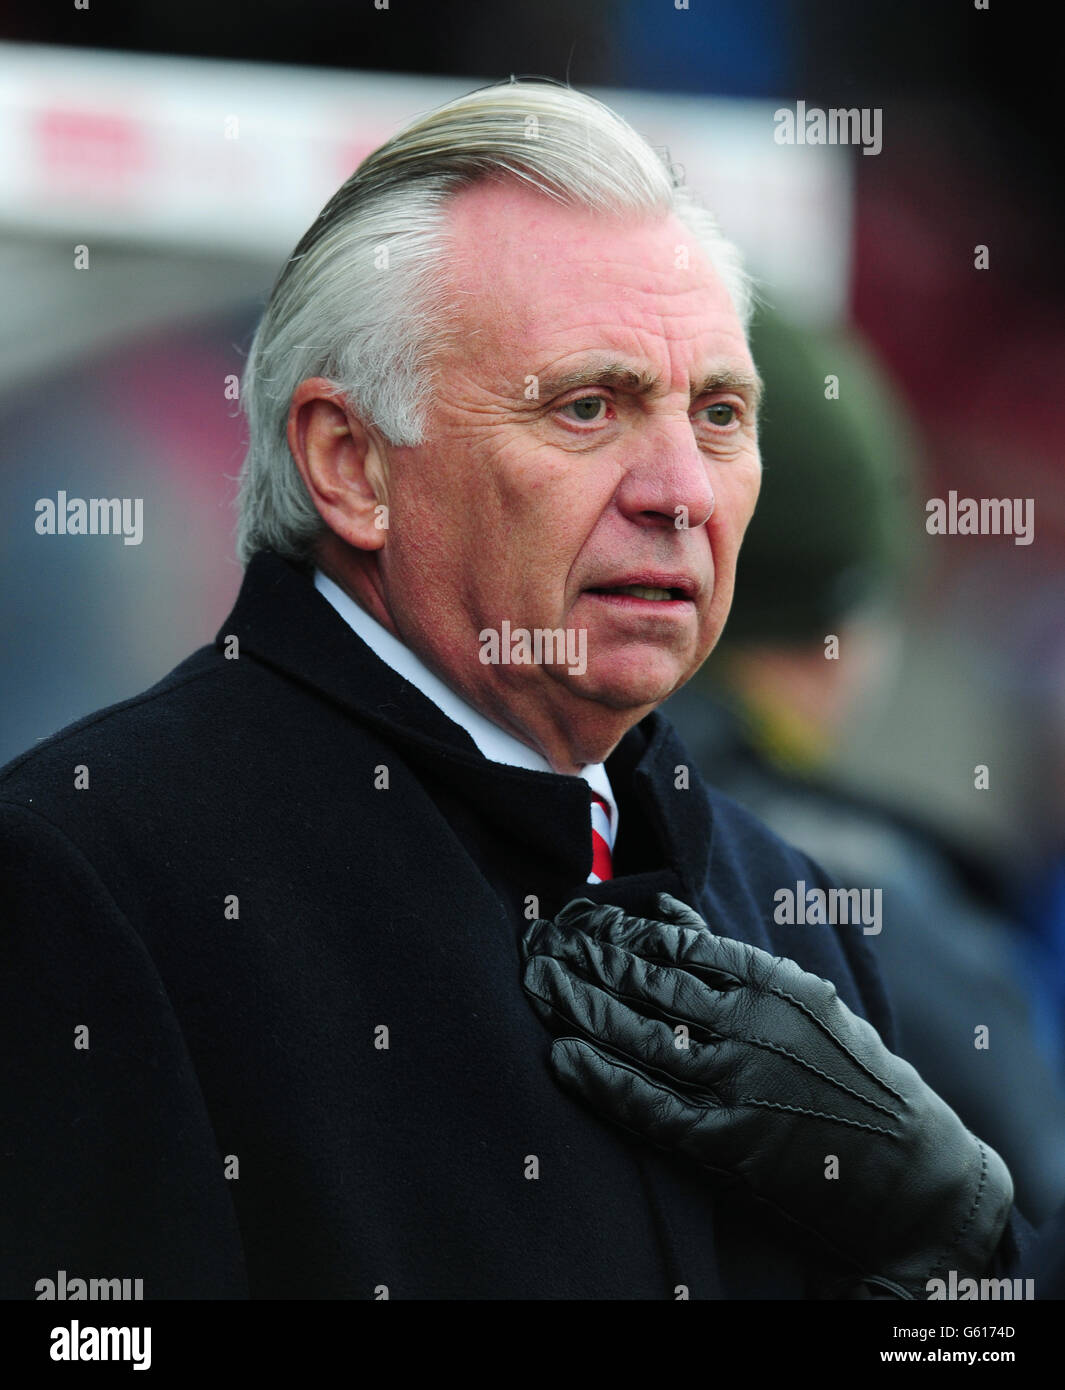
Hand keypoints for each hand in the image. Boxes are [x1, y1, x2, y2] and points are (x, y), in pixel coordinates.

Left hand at [521, 893, 1013, 1297]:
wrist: (913, 1176)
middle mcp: (756, 1028)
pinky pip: (649, 1104)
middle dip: (587, 961)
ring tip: (538, 985)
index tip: (579, 920)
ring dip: (581, 1008)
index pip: (678, 945)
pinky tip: (562, 1056)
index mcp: (776, 985)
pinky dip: (600, 1078)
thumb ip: (729, 955)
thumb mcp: (805, 1000)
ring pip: (642, 1036)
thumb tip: (664, 908)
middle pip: (649, 985)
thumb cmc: (854, 1077)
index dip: (618, 931)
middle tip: (540, 946)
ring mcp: (741, 1086)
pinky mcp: (728, 1144)